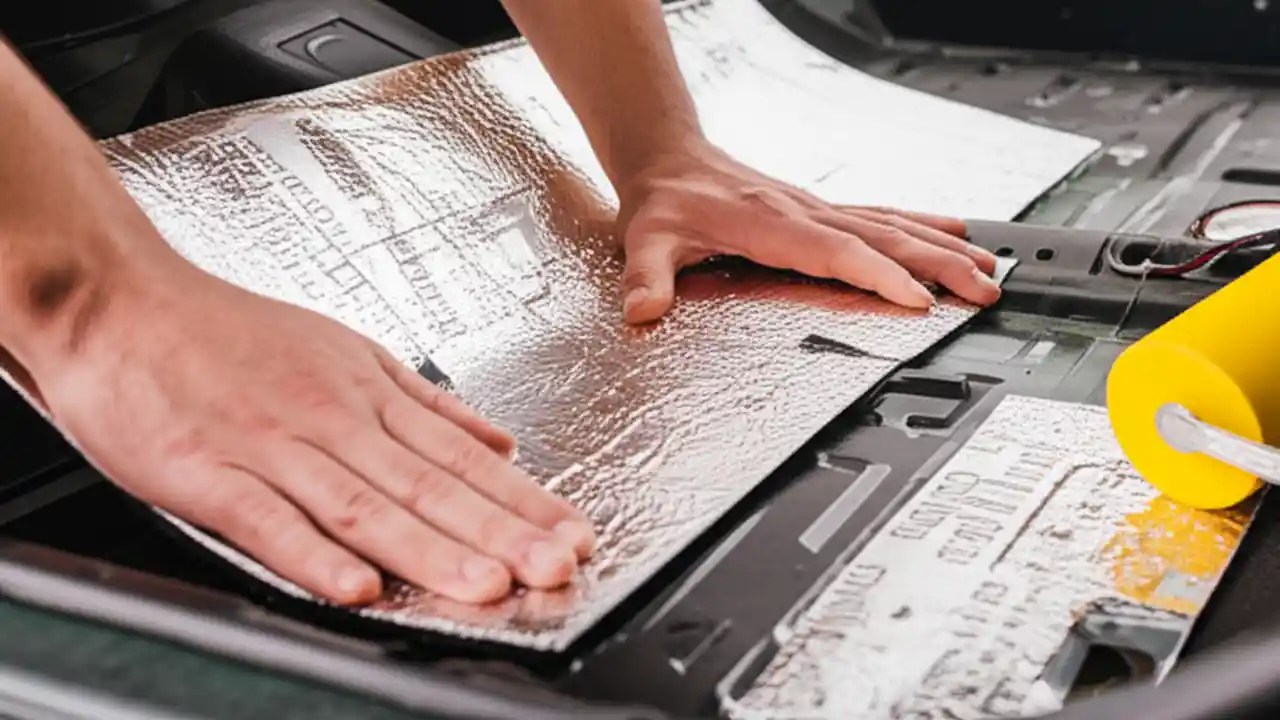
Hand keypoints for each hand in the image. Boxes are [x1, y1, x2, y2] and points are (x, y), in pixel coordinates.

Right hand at [32, 260, 595, 605]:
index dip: (523, 498)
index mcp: (369, 392)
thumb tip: (500, 440)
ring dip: (431, 550)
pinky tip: (358, 586)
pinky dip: (314, 554)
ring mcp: (271, 446)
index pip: (462, 456)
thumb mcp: (347, 350)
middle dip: (501, 531)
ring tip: (488, 585)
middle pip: (429, 485)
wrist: (119, 303)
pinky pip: (268, 520)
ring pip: (365, 505)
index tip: (571, 531)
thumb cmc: (227, 331)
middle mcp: (332, 418)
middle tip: (555, 567)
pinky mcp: (208, 472)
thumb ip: (428, 402)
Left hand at [614, 139, 1002, 323]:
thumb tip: (643, 310)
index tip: (918, 299)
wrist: (669, 160)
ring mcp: (818, 208)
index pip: (836, 250)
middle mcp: (803, 211)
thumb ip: (647, 277)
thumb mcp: (645, 241)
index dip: (879, 274)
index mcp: (769, 222)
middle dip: (937, 264)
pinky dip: (923, 224)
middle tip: (984, 290)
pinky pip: (881, 216)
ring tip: (988, 269)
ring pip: (893, 225)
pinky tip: (955, 232)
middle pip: (883, 237)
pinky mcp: (822, 210)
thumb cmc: (664, 203)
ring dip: (942, 247)